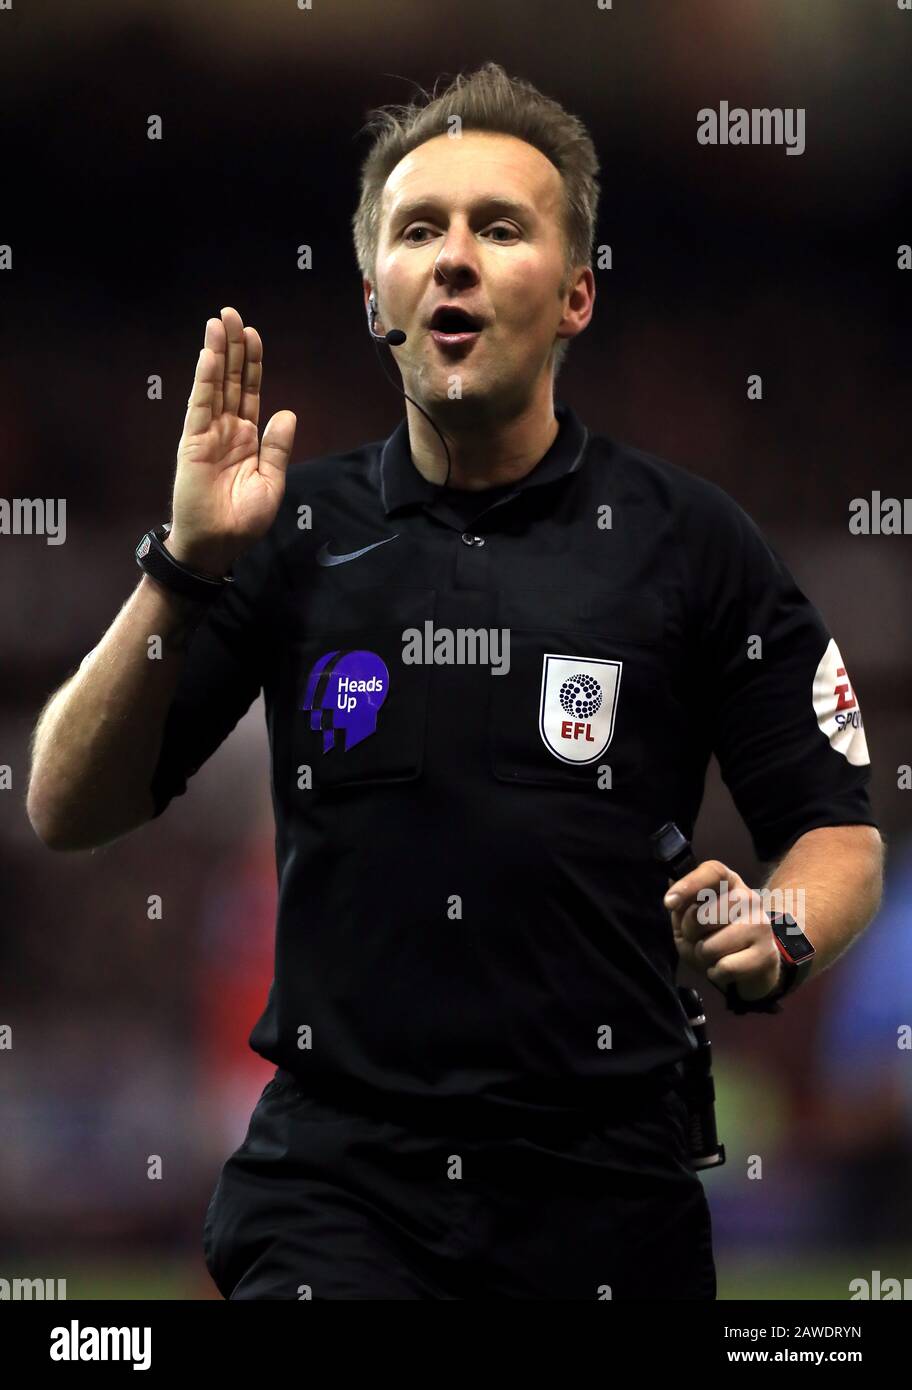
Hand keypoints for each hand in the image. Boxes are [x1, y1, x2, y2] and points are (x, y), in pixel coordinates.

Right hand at [168, 306, 295, 574]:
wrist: (216, 545)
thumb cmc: (242, 521)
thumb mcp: (271, 482)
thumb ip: (277, 448)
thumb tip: (287, 412)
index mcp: (247, 438)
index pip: (249, 392)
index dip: (251, 363)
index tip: (253, 335)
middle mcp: (226, 430)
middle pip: (231, 380)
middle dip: (233, 347)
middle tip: (233, 314)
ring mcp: (208, 433)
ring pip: (215, 385)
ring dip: (217, 353)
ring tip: (220, 322)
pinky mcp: (193, 442)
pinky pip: (201, 405)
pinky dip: (205, 379)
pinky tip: (209, 355)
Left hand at [663, 859, 781, 1001]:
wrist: (750, 968)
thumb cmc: (714, 938)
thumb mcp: (689, 920)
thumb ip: (681, 906)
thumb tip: (672, 892)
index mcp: (729, 883)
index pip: (713, 871)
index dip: (689, 885)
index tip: (669, 903)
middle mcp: (749, 898)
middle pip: (704, 914)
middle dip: (690, 933)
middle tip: (698, 939)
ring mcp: (761, 925)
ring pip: (712, 946)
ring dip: (703, 956)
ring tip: (713, 954)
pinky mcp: (766, 954)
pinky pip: (725, 968)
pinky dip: (716, 973)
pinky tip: (725, 969)